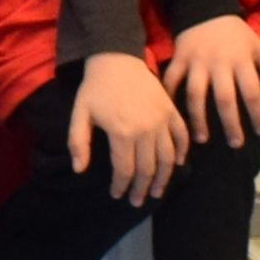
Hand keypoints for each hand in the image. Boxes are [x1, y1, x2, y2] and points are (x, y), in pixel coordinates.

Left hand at [68, 49, 178, 193]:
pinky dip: (181, 152)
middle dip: (141, 188)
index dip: (121, 186)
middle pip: (147, 168)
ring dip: (163, 178)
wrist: (116, 58)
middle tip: (137, 202)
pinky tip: (176, 165)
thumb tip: (79, 171)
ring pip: (167, 157)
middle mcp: (145, 129)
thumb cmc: (95, 88)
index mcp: (121, 131)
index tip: (117, 195)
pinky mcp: (171, 111)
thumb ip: (78, 142)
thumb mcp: (79, 114)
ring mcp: (162, 120)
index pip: (125, 169)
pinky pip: (181, 136)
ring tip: (156, 192)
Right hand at [161, 14, 259, 144]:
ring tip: (202, 139)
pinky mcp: (179, 60)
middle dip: (230, 123)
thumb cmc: (237, 35)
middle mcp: (219, 63)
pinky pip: (172, 81)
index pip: (252, 92)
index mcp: (241, 60)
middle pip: (225, 98)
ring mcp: (196, 62)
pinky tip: (174, 116)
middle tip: (236, 143)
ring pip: (196, 94)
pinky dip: (171, 98)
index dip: (258, 114)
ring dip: (199, 118)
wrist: (206, 9)